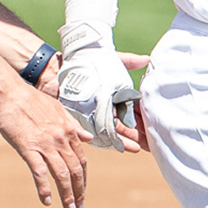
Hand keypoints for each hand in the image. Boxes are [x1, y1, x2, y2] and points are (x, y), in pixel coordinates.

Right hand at [0, 83, 88, 207]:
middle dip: (79, 192)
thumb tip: (88, 137)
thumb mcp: (58, 110)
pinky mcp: (28, 148)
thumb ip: (74, 125)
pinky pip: (40, 172)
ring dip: (67, 195)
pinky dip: (45, 189)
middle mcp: (61, 139)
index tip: (82, 192)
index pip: (81, 160)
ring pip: (61, 175)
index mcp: (69, 131)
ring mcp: (45, 144)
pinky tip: (47, 201)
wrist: (9, 94)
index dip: (83, 179)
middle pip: (75, 170)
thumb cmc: (31, 100)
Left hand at [58, 21, 146, 151]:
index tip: (151, 128)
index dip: (141, 120)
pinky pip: (96, 134)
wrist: (55, 70)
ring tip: (135, 147)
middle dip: (135, 134)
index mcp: (114, 97)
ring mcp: (95, 116)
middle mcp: (106, 109)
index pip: (131, 112)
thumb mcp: (110, 60)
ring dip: (124, 140)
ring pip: (112, 131)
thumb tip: (147, 59)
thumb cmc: (83, 63)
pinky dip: (106, 140)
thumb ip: (128, 61)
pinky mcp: (83, 122)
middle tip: (148, 143)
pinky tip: (117, 146)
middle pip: (123, 124)